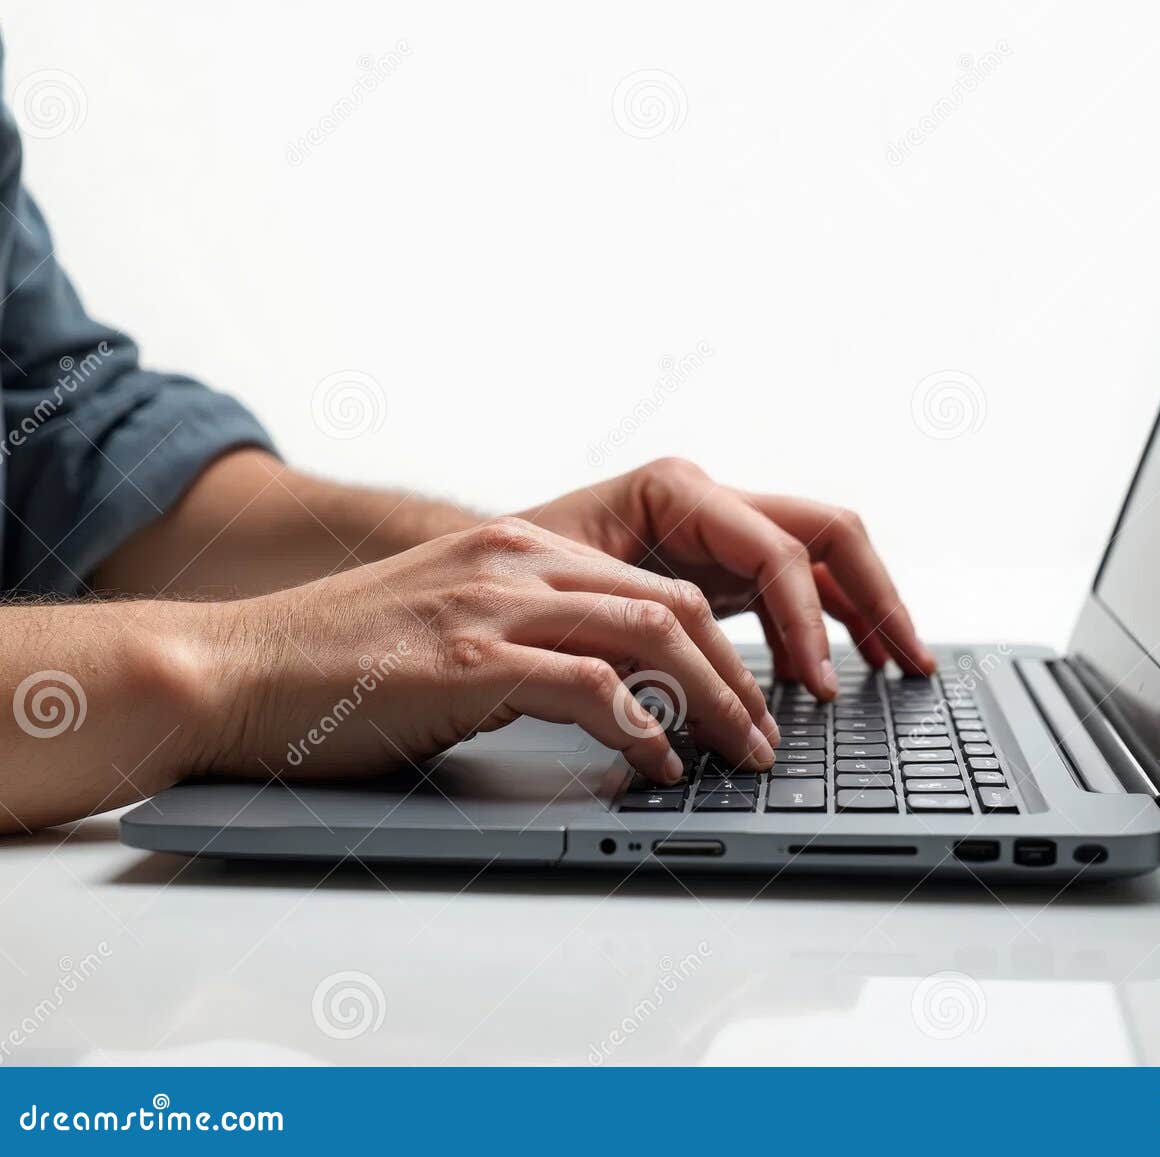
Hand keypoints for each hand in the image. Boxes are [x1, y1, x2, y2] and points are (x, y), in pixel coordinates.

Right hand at [203, 517, 779, 785]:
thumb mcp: (456, 625)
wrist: (238, 667)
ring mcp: (493, 605)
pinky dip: (643, 729)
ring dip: (713, 701)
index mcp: (522, 548)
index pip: (659, 584)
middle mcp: (518, 560)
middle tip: (769, 733)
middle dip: (739, 673)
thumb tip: (614, 695)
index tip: (752, 693)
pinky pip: (590, 688)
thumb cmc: (345, 663)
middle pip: (674, 604)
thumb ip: (533, 638)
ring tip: (742, 752)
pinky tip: (662, 765)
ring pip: (651, 635)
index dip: (723, 641)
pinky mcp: (467, 660)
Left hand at [520, 458, 936, 697]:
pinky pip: (793, 590)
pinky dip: (821, 628)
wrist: (456, 575)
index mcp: (675, 492)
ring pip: (822, 559)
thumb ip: (635, 633)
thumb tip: (698, 703)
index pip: (778, 549)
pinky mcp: (714, 571)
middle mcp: (706, 503)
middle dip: (876, 597)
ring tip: (897, 668)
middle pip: (828, 534)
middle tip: (907, 662)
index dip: (808, 620)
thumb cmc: (496, 577)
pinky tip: (828, 675)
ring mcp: (716, 535)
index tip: (818, 687)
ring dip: (865, 610)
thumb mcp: (560, 595)